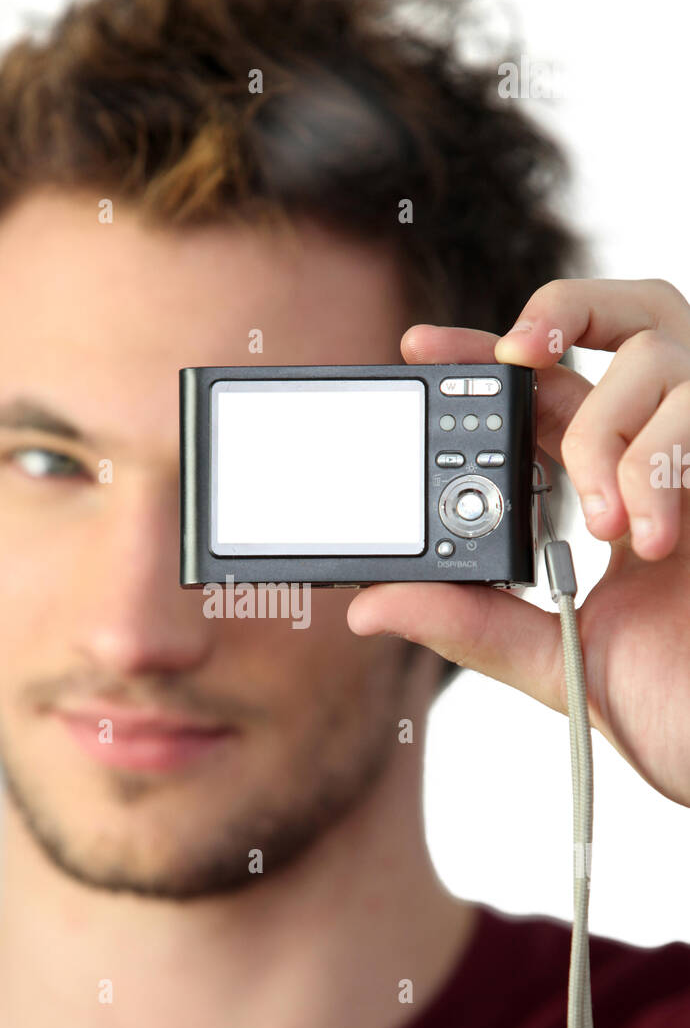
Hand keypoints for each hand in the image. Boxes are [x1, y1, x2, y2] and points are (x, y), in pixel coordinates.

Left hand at [347, 279, 689, 806]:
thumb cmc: (679, 710)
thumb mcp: (559, 663)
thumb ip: (475, 626)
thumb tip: (369, 606)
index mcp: (618, 497)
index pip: (548, 399)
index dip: (487, 360)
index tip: (421, 348)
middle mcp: (668, 464)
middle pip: (621, 327)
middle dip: (557, 317)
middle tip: (512, 354)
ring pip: (661, 356)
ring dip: (609, 432)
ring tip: (604, 524)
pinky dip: (661, 460)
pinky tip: (652, 536)